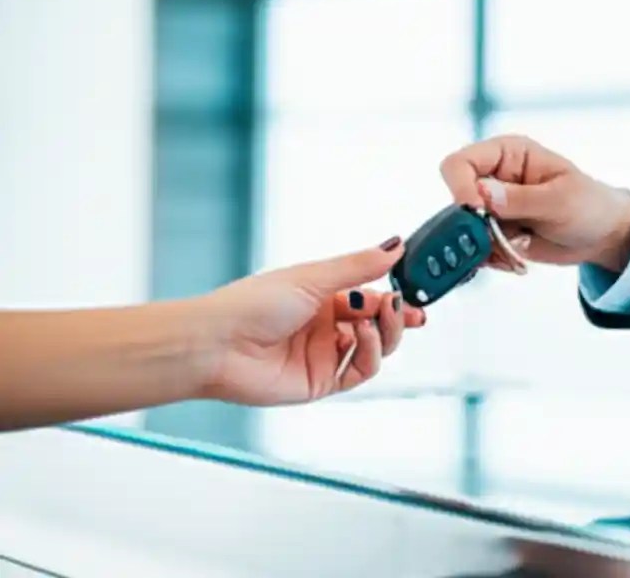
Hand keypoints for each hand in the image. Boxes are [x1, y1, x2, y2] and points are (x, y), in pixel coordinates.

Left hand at [195, 238, 426, 405]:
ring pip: (375, 350)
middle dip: (396, 317)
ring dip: (384, 333)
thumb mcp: (312, 276)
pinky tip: (359, 337)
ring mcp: (324, 355)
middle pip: (378, 325)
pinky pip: (359, 371)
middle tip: (402, 308)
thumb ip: (358, 265)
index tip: (412, 289)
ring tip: (377, 319)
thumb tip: (395, 247)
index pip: (370, 297)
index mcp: (321, 297)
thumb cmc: (251, 304)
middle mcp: (324, 327)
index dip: (393, 296)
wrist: (217, 345)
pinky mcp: (321, 381)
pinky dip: (368, 354)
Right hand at [440, 134, 629, 272]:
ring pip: (464, 229)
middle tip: (495, 241)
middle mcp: (494, 177)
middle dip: (472, 225)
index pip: (461, 162)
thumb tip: (482, 194)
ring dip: (484, 246)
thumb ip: (520, 198)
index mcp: (508, 154)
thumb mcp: (560, 200)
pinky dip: (491, 258)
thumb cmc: (589, 205)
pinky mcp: (495, 232)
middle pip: (456, 198)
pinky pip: (476, 248)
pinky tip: (514, 260)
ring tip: (513, 252)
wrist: (603, 236)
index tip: (474, 211)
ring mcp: (492, 208)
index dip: (460, 186)